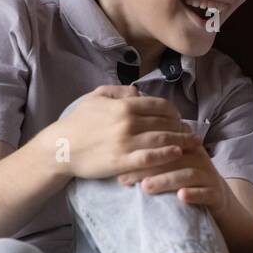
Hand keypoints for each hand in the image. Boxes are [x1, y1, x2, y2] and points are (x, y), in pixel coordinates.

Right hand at [53, 85, 195, 180]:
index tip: (179, 118)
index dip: (174, 112)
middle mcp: (128, 122)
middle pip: (166, 122)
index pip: (160, 106)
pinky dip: (168, 154)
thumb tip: (137, 91)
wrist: (59, 148)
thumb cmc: (77, 122)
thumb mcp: (94, 98)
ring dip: (182, 141)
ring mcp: (126, 142)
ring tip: (193, 144)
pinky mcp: (123, 161)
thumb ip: (118, 92)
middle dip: (181, 127)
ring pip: (163, 139)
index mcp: (124, 105)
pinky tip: (177, 154)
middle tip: (190, 132)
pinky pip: (152, 158)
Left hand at [117, 136, 233, 218]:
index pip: (162, 143)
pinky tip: (181, 197)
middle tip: (125, 178)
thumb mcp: (170, 162)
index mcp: (184, 146)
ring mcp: (208, 175)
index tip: (119, 162)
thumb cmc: (186, 177)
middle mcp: (197, 158)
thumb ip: (150, 154)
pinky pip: (206, 193)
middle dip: (147, 167)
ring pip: (188, 174)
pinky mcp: (216, 194)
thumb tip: (118, 152)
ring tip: (147, 187)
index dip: (141, 150)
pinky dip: (194, 194)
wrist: (218, 196)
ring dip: (166, 180)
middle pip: (172, 157)